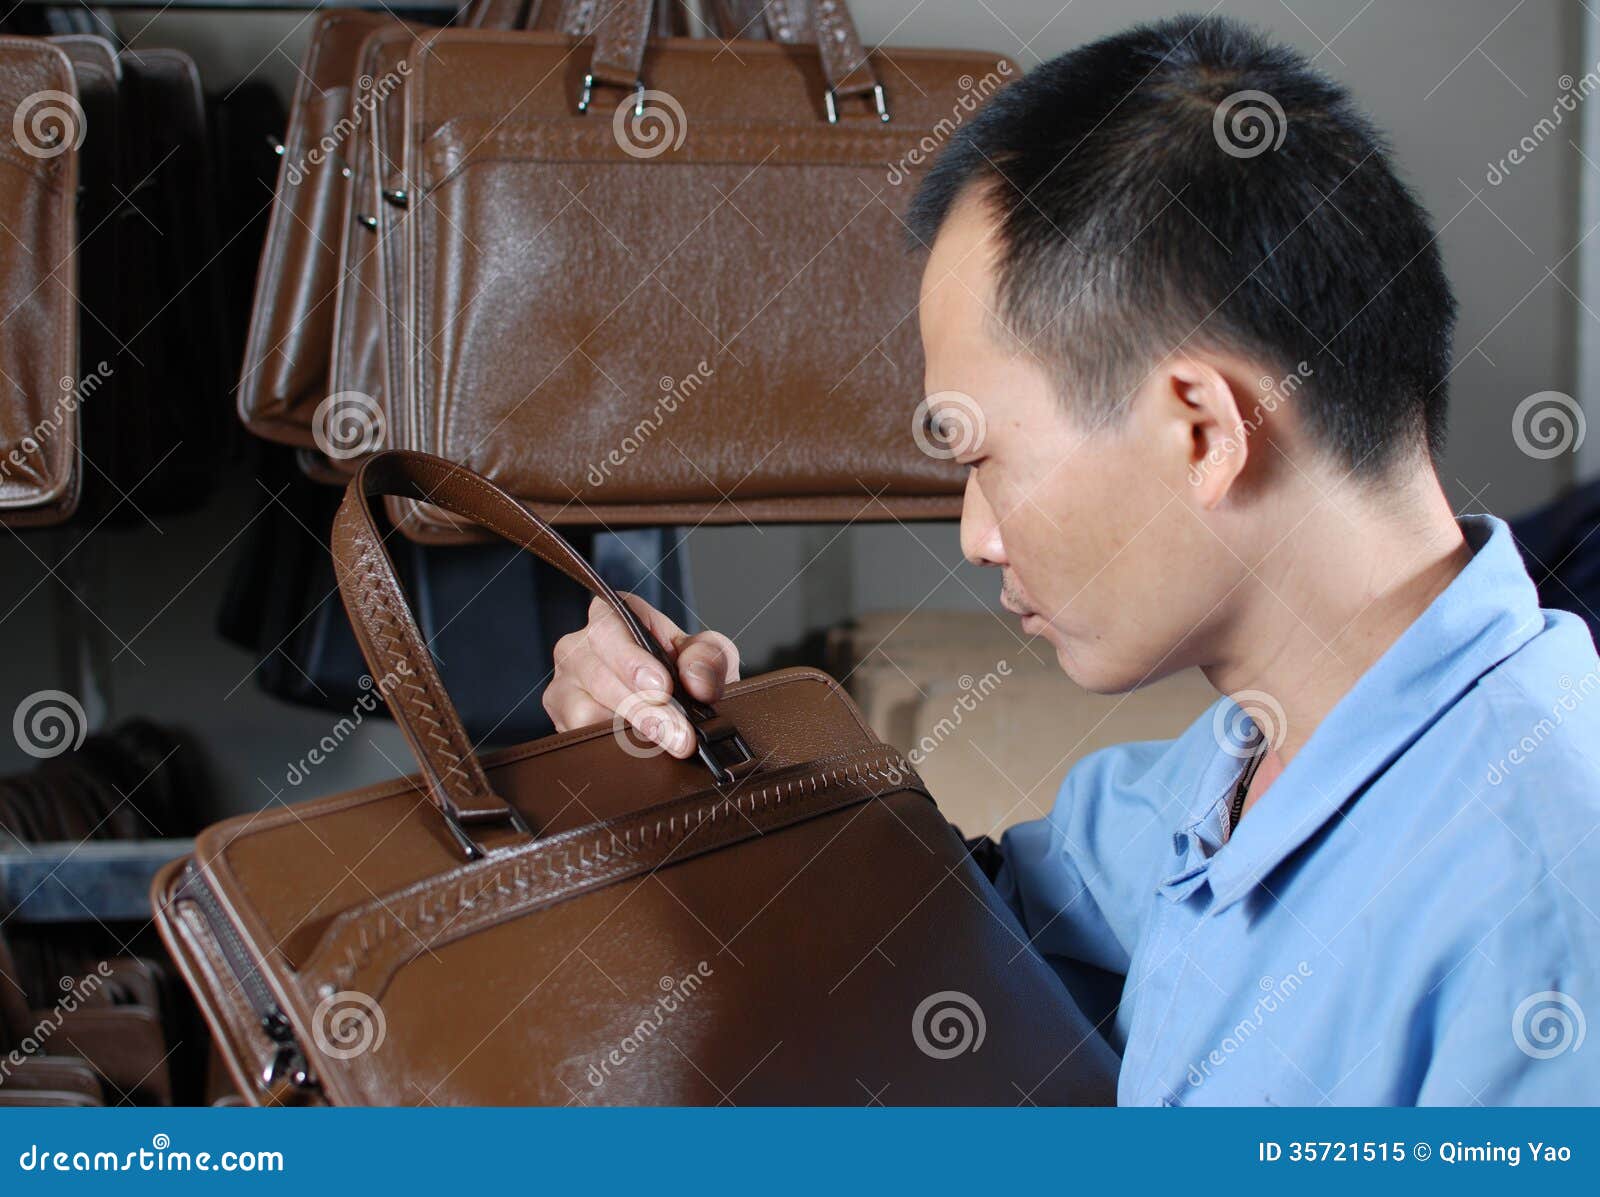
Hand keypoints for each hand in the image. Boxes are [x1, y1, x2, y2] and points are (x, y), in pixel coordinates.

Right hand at [543, 592, 740, 757]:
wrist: (681, 705)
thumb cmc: (684, 669)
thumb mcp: (708, 652)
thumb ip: (708, 657)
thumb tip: (695, 680)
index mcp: (610, 617)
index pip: (608, 628)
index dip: (632, 660)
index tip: (662, 688)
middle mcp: (577, 648)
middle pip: (598, 675)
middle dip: (643, 708)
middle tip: (679, 733)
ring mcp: (564, 687)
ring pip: (583, 712)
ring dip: (629, 733)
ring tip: (668, 744)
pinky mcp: (562, 723)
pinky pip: (578, 738)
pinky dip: (611, 749)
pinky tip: (641, 753)